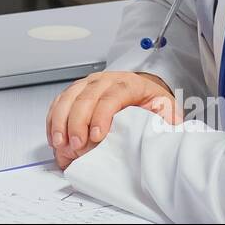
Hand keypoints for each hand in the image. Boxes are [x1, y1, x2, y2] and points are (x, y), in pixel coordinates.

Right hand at [47, 71, 182, 168]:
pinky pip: (59, 102)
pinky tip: (54, 136)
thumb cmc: (151, 102)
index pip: (112, 95)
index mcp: (129, 83)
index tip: (97, 135)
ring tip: (60, 143)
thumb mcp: (166, 109)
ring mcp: (87, 84)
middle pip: (86, 96)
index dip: (102, 114)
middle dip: (77, 122)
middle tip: (76, 145)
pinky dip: (54, 119)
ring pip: (68, 97)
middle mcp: (105, 80)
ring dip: (61, 121)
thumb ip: (167, 120)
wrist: (142, 90)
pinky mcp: (75, 92)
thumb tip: (170, 134)